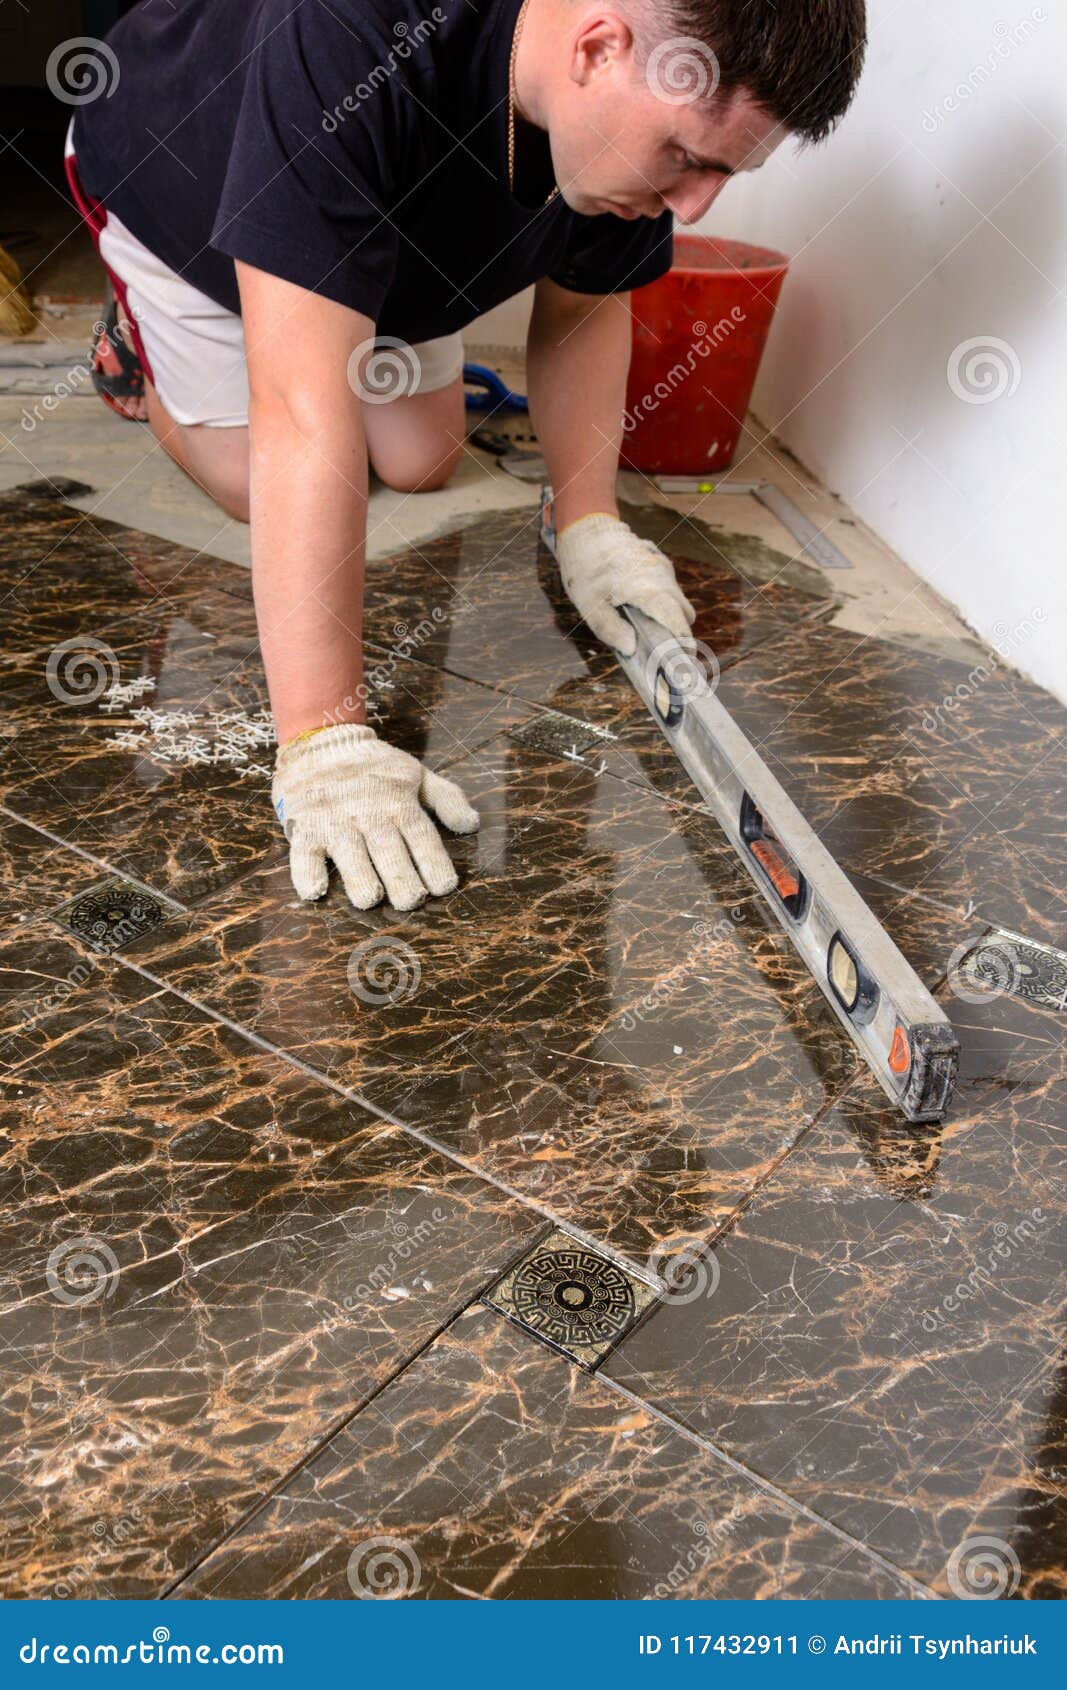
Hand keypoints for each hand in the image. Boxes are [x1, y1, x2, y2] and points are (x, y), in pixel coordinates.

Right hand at [271, 724, 478, 911]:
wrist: (322, 740)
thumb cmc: (374, 765)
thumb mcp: (416, 774)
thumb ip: (446, 799)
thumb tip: (473, 825)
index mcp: (399, 803)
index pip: (421, 836)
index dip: (434, 862)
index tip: (444, 887)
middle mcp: (369, 814)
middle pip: (388, 849)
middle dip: (401, 878)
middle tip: (411, 901)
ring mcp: (335, 822)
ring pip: (350, 854)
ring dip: (360, 878)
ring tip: (370, 900)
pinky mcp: (305, 827)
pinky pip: (304, 852)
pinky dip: (307, 872)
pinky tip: (315, 892)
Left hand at [556, 512, 696, 655]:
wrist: (586, 530)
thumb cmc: (585, 570)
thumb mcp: (589, 606)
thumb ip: (610, 630)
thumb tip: (631, 648)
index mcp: (648, 590)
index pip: (678, 620)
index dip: (684, 641)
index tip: (684, 659)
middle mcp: (662, 577)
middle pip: (684, 613)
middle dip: (677, 632)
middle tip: (660, 648)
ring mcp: (663, 567)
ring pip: (677, 599)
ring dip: (668, 614)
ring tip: (645, 626)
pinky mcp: (659, 561)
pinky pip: (668, 586)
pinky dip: (661, 599)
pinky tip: (637, 602)